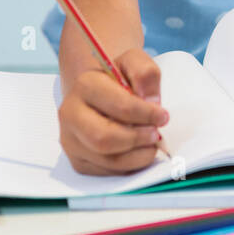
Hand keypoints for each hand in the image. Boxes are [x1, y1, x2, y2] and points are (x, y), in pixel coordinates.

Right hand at [57, 48, 169, 174]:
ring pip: (108, 160)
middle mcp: (71, 114)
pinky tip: (136, 151)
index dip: (147, 114)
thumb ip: (145, 73)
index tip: (163, 116)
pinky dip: (129, 165)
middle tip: (155, 135)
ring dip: (138, 156)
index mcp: (85, 85)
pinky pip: (108, 172)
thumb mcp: (134, 63)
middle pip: (105, 139)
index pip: (120, 107)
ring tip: (149, 143)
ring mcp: (71, 140)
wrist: (99, 93)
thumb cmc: (118, 79)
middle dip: (138, 139)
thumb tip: (151, 101)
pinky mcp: (78, 160)